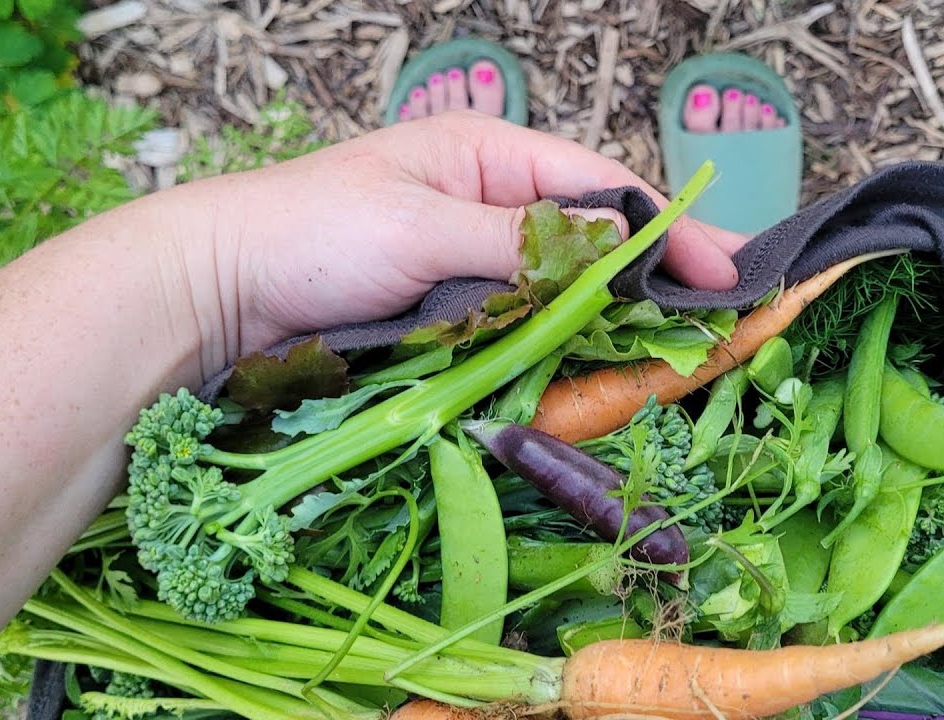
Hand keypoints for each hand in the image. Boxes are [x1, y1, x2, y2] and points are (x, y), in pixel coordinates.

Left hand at [173, 110, 749, 365]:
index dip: (671, 232)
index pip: (605, 191)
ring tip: (676, 358)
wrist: (216, 297)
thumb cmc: (308, 234)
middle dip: (657, 286)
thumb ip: (523, 243)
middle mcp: (495, 214)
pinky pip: (528, 342)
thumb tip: (618, 252)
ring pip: (570, 303)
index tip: (727, 273)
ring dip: (615, 332)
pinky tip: (597, 379)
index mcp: (492, 160)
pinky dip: (563, 362)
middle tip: (722, 325)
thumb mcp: (422, 226)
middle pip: (600, 250)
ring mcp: (477, 274)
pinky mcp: (456, 326)